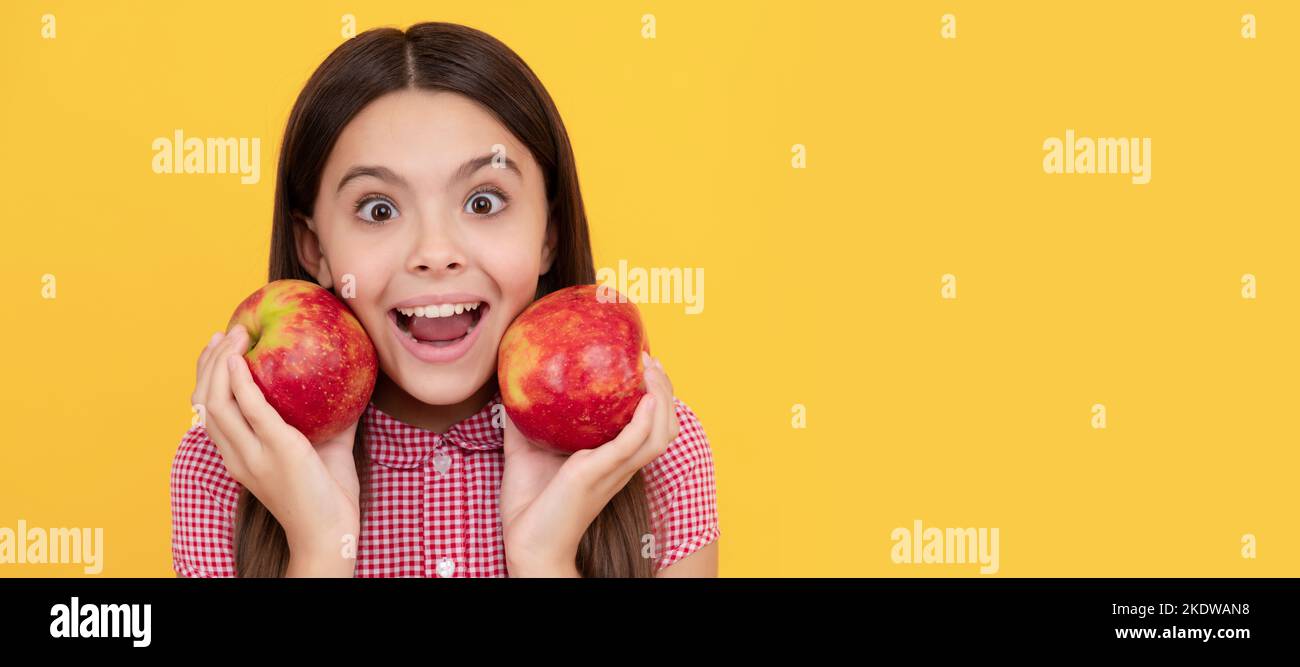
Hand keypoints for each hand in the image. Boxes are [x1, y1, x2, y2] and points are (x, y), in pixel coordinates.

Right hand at [190, 324, 361, 566]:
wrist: (330, 533)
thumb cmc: (327, 492)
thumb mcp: (323, 446)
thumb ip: (326, 415)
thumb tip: (342, 379)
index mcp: (240, 456)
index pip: (209, 411)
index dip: (206, 377)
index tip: (218, 348)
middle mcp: (237, 455)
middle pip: (203, 402)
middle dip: (206, 363)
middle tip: (223, 332)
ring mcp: (253, 455)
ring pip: (216, 402)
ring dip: (220, 363)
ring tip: (235, 334)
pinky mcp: (278, 451)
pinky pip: (252, 409)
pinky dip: (242, 381)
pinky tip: (241, 360)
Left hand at [499, 351, 679, 575]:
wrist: (525, 541)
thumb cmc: (531, 502)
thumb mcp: (527, 450)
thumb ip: (524, 420)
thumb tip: (511, 387)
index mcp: (613, 460)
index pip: (651, 426)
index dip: (658, 396)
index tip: (645, 365)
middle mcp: (621, 465)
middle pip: (665, 426)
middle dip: (667, 391)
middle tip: (651, 360)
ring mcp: (612, 470)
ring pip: (659, 434)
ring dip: (663, 399)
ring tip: (651, 371)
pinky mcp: (595, 473)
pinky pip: (631, 445)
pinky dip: (644, 421)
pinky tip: (644, 399)